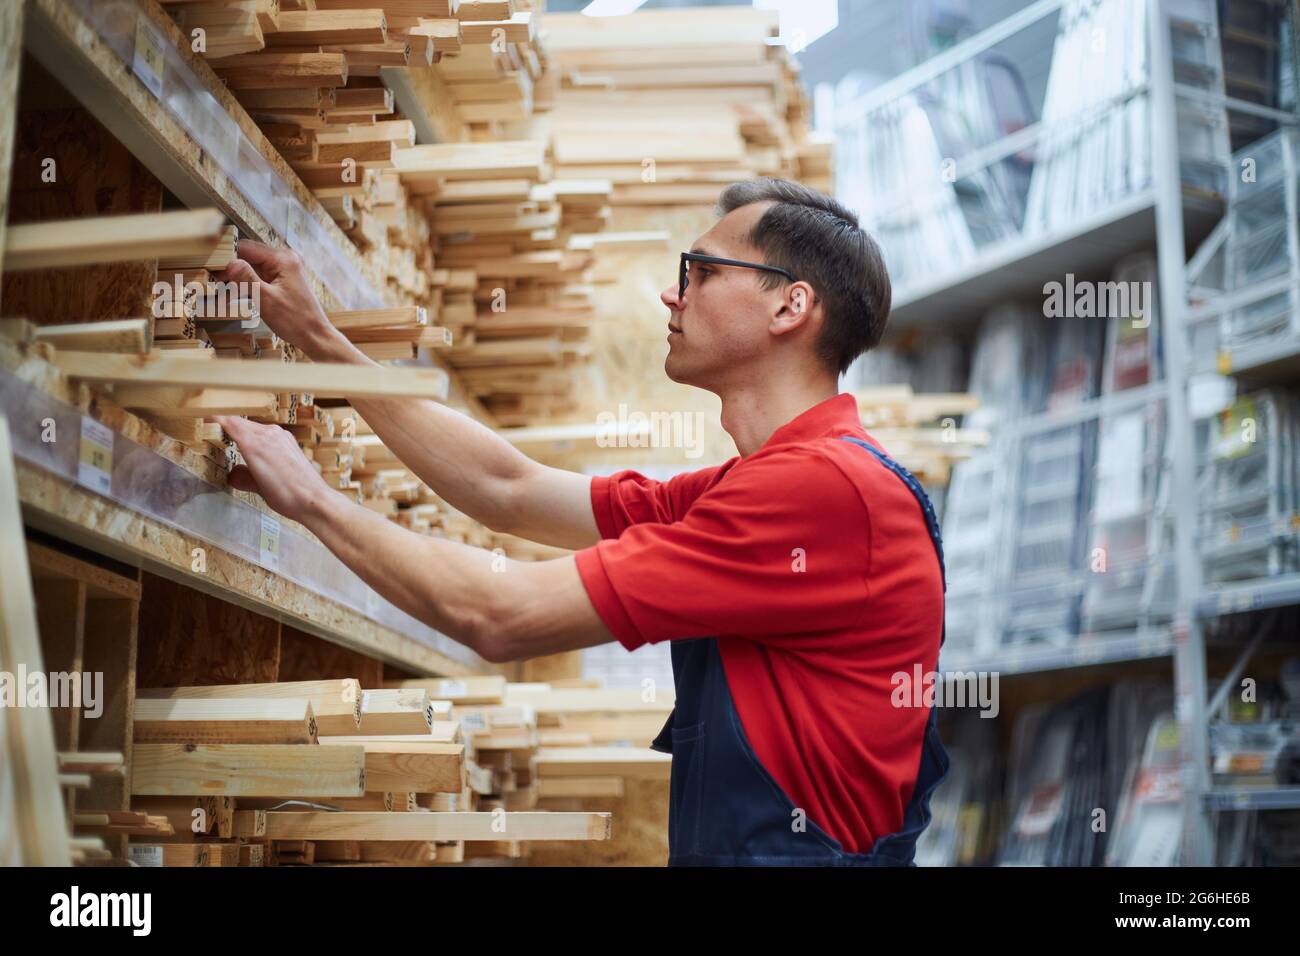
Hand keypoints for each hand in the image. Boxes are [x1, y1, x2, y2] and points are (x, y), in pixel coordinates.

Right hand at [212, 240, 345, 359]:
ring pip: (251, 268)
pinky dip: (246, 285)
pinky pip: (258, 278)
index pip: (247, 248)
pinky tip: (232, 295)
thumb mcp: (265, 299)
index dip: (227, 255)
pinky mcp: (282, 281)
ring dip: (236, 279)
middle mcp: (285, 260)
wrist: (314, 336)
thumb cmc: (296, 320)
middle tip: (212, 280)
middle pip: (248, 257)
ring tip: (219, 290)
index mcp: (283, 259)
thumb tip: (229, 262)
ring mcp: (284, 270)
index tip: (210, 264)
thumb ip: (246, 278)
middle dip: (230, 269)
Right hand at [214, 415, 333, 525]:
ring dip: (242, 431)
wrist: (314, 500)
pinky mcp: (290, 442)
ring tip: (231, 440)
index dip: (215, 419)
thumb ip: (242, 477)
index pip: (230, 422)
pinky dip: (257, 437)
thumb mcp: (258, 488)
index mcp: (256, 444)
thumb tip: (233, 474)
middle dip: (227, 426)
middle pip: (241, 422)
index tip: (204, 420)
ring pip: (255, 427)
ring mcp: (281, 436)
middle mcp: (269, 434)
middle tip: (214, 432)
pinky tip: (254, 449)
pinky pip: (268, 433)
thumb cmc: (287, 496)